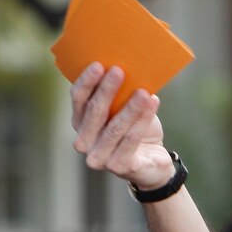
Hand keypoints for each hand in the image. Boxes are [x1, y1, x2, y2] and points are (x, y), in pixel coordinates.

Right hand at [70, 63, 173, 188]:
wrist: (151, 162)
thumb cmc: (134, 129)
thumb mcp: (124, 109)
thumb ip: (119, 93)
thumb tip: (126, 64)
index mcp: (80, 123)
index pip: (78, 99)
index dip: (87, 82)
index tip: (98, 65)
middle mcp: (84, 142)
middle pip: (94, 112)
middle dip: (107, 90)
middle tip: (119, 71)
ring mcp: (99, 158)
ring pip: (114, 128)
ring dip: (130, 107)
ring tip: (143, 91)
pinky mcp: (119, 167)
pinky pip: (131, 140)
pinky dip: (143, 120)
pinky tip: (153, 102)